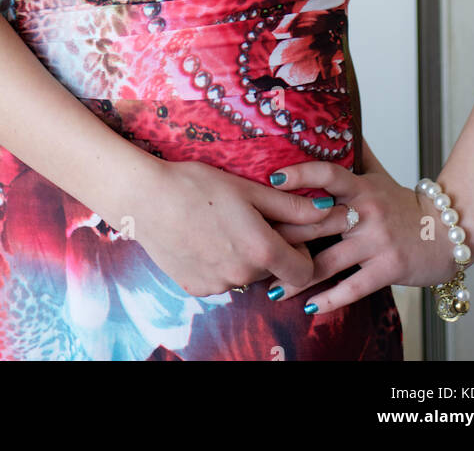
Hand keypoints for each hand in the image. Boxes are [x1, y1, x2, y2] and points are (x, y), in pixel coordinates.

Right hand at [130, 158, 325, 297]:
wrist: (145, 199)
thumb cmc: (198, 186)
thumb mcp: (249, 190)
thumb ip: (291, 207)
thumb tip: (328, 210)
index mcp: (261, 250)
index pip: (304, 272)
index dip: (303, 253)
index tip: (288, 232)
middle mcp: (242, 275)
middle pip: (273, 270)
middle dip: (270, 249)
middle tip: (250, 219)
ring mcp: (217, 285)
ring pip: (245, 274)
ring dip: (243, 256)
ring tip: (221, 224)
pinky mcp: (196, 288)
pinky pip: (220, 279)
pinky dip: (219, 263)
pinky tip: (203, 237)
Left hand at [264, 145, 473, 313]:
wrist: (448, 233)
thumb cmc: (404, 205)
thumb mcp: (380, 175)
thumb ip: (358, 152)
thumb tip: (342, 119)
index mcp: (361, 187)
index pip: (328, 173)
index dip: (300, 173)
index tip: (271, 178)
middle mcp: (367, 213)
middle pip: (317, 222)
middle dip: (284, 236)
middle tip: (252, 245)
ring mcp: (377, 242)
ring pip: (328, 262)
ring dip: (297, 278)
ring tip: (269, 288)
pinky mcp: (388, 269)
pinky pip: (353, 287)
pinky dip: (330, 300)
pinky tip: (308, 307)